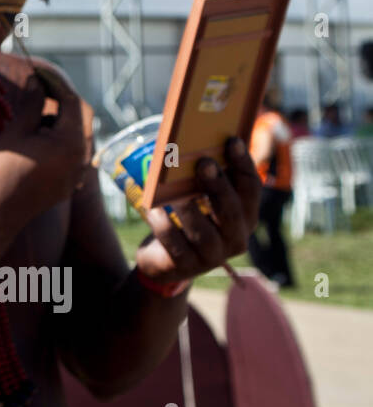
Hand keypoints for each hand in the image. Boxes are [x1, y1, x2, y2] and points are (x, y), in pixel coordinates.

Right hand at [0, 63, 89, 231]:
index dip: (56, 83)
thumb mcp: (16, 132)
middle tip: (40, 86)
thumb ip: (32, 105)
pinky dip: (60, 137)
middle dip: (62, 98)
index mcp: (71, 143)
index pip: (72, 102)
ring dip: (61, 118)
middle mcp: (83, 157)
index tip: (38, 73)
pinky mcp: (73, 179)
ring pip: (78, 133)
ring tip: (34, 116)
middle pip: (81, 116)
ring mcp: (80, 170)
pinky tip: (38, 137)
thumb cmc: (4, 171)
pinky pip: (74, 150)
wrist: (2, 212)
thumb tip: (37, 80)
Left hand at [135, 136, 258, 283]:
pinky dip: (163, 224)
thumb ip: (204, 178)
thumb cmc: (187, 219)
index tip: (232, 141)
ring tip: (175, 193)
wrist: (165, 261)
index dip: (243, 164)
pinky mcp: (186, 266)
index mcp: (245, 217)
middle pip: (231, 211)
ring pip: (203, 232)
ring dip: (189, 209)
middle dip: (218, 186)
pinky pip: (174, 242)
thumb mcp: (200, 200)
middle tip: (204, 163)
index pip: (252, 189)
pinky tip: (153, 210)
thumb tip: (193, 142)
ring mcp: (212, 256)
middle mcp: (236, 238)